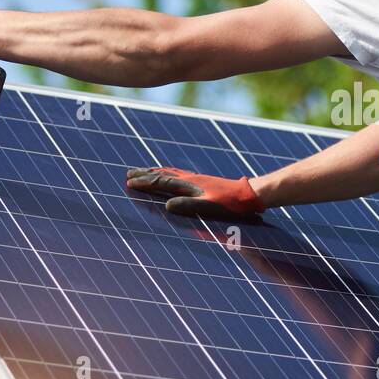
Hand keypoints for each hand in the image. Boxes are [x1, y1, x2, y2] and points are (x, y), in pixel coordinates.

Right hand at [126, 166, 265, 219]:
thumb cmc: (231, 204)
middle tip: (128, 173)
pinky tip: (170, 176)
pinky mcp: (202, 182)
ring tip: (144, 172)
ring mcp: (196, 179)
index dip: (145, 182)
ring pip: (170, 173)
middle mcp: (191, 179)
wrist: (249, 195)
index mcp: (190, 184)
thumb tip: (167, 206)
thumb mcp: (210, 206)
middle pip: (163, 174)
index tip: (129, 182)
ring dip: (155, 172)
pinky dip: (168, 174)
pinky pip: (179, 175)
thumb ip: (189, 206)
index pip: (162, 182)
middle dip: (145, 174)